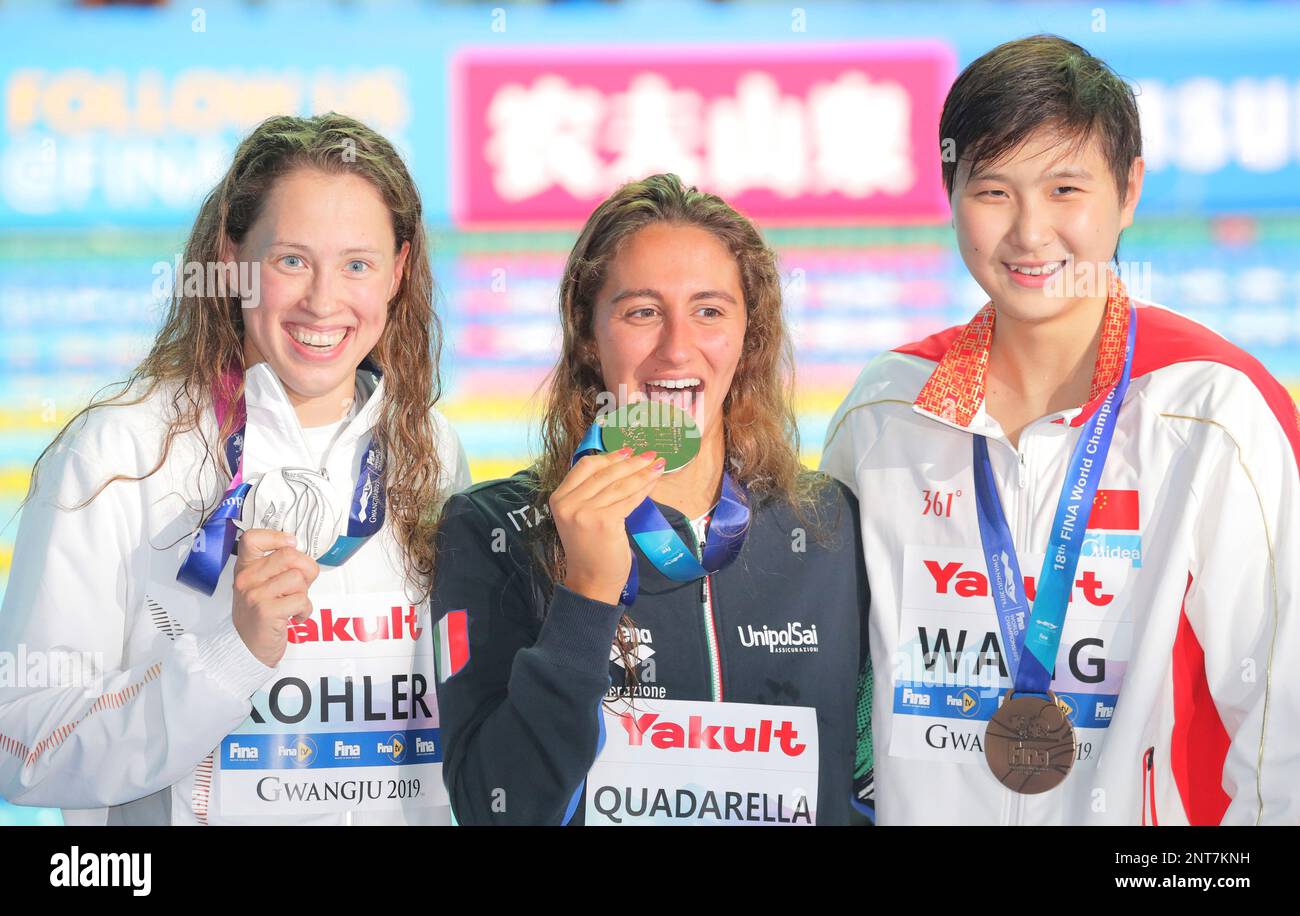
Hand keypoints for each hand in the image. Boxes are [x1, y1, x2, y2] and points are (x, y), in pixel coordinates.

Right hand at [231, 528, 319, 667]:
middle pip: (288, 555)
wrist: (245, 649)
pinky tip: (295, 617)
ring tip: (294, 605)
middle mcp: (246, 579)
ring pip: (298, 578)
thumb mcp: (260, 586)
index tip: (290, 544)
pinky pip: (301, 600)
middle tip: (303, 584)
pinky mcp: (267, 611)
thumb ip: (276, 569)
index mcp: (245, 568)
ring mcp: (255, 595)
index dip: (276, 536)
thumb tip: (303, 557)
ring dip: (304, 593)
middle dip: (306, 569)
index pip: (252, 538)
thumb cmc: (259, 615)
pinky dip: (305, 610)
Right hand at [549, 448, 665, 604]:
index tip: (627, 451)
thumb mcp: (580, 517)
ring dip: (642, 472)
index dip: (608, 456)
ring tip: (658, 464)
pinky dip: (644, 488)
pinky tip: (654, 481)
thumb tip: (618, 466)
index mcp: (559, 498)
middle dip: (631, 461)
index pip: (585, 466)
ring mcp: (585, 512)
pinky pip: (629, 498)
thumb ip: (590, 494)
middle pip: (605, 473)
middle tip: (650, 454)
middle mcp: (569, 503)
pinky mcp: (604, 521)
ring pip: (619, 484)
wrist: (591, 581)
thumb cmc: (589, 550)